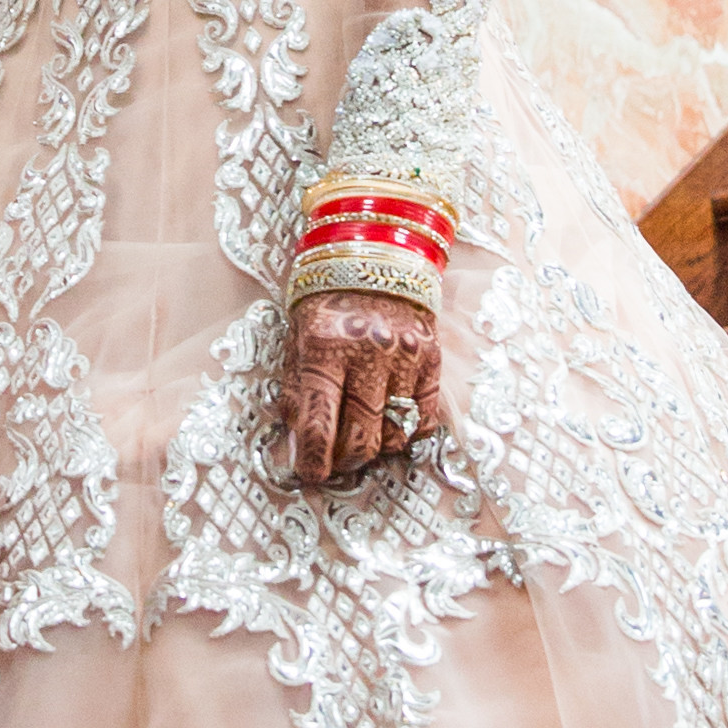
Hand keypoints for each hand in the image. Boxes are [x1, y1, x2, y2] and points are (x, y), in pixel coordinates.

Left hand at [281, 291, 442, 488]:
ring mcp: (405, 356)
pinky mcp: (430, 358)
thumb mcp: (298, 338)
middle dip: (344, 460)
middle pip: (361, 436)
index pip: (319, 423)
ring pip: (393, 432)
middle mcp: (368, 352)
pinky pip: (423, 417)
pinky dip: (406, 431)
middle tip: (335, 461)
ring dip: (375, 448)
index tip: (310, 475)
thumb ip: (297, 392)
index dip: (313, 460)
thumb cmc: (326, 300)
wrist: (375, 252)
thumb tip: (296, 447)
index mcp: (325, 346)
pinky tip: (390, 425)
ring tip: (361, 439)